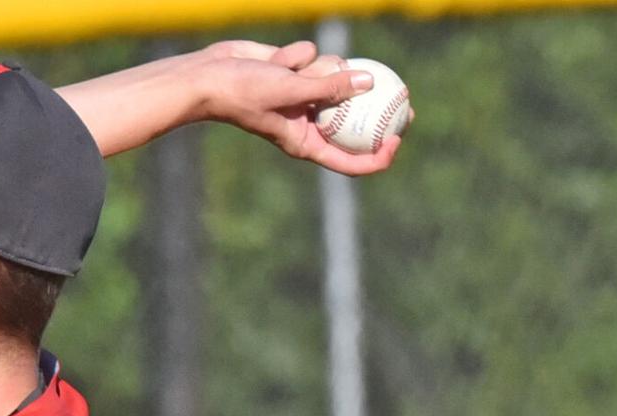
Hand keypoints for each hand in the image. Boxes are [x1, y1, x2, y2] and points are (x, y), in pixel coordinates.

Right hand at [198, 39, 410, 175]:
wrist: (210, 75)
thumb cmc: (243, 92)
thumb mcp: (290, 89)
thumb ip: (330, 87)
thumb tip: (368, 80)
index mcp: (306, 142)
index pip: (349, 160)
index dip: (377, 156)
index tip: (397, 139)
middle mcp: (307, 122)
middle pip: (352, 120)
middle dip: (377, 107)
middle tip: (406, 96)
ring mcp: (302, 97)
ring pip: (332, 76)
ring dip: (316, 67)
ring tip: (289, 70)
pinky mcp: (296, 73)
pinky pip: (312, 56)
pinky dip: (296, 54)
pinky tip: (276, 59)